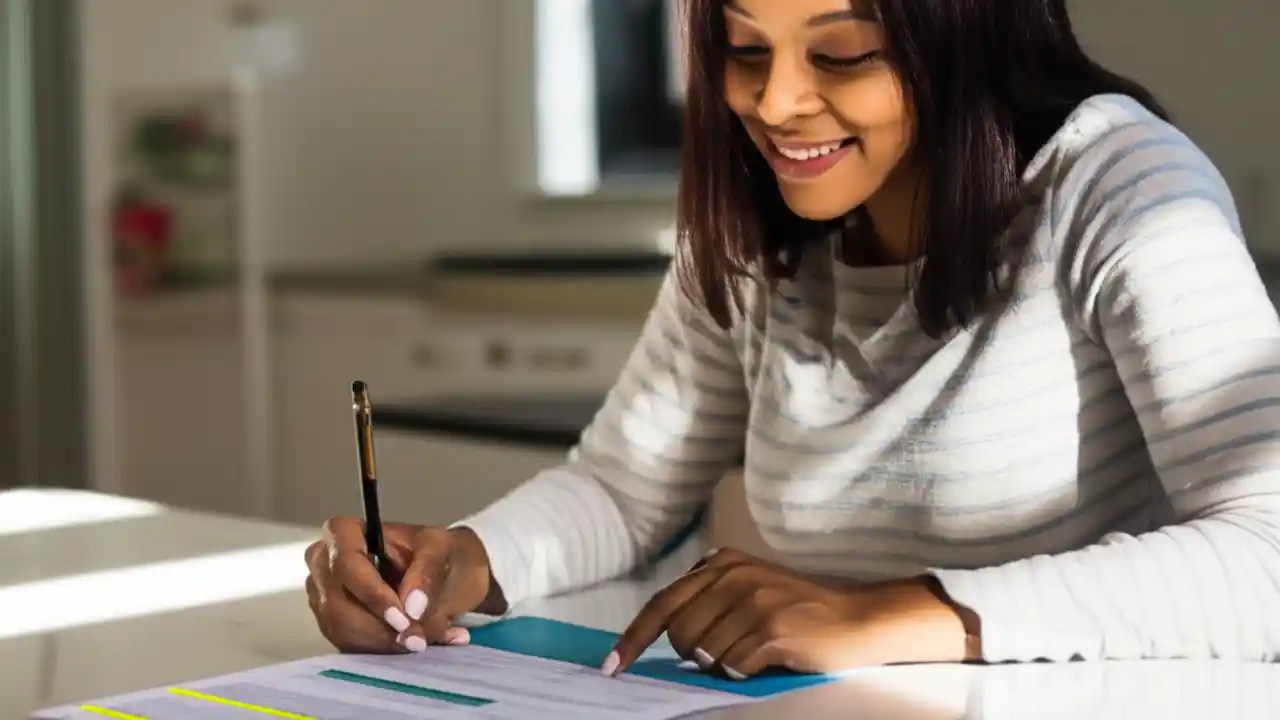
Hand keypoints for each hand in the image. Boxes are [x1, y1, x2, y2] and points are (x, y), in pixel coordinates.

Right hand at [304, 518, 505, 653]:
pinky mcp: (331, 622)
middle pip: (337, 603)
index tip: (403, 618)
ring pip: (341, 630)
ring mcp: (322, 595)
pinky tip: (410, 645)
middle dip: (378, 628)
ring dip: (382, 643)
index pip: (346, 564)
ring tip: (420, 642)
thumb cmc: (432, 551)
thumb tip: (412, 608)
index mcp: (342, 532)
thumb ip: (427, 573)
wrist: (438, 569)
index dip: (372, 594)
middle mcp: (323, 563)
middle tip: (416, 640)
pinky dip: (380, 650)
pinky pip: (347, 644)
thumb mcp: (439, 549)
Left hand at [606, 548, 977, 678]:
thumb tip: (664, 637)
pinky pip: (733, 666)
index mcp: (722, 564)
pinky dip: (744, 671)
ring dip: (724, 664)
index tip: (612, 665)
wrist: (858, 619)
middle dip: (693, 655)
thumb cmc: (800, 611)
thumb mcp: (750, 589)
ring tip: (754, 652)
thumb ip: (709, 601)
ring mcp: (753, 601)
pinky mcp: (771, 628)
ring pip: (704, 654)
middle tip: (728, 653)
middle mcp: (734, 576)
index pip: (662, 603)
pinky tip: (768, 658)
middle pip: (679, 634)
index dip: (633, 637)